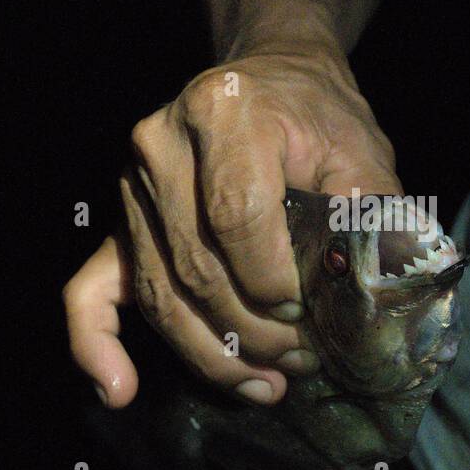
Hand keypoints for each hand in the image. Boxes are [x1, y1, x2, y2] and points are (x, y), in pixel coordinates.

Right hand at [64, 45, 399, 407]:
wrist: (271, 78)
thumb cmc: (318, 119)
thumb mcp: (360, 151)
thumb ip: (373, 214)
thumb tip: (380, 288)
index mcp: (223, 111)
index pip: (236, 215)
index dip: (273, 280)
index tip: (310, 315)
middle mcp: (160, 144)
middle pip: (197, 266)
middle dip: (253, 332)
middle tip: (303, 361)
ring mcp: (129, 187)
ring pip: (160, 295)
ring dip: (212, 355)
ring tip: (266, 386)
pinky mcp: (116, 224)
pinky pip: (89, 292)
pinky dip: (96, 346)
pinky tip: (119, 391)